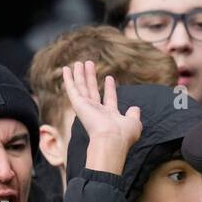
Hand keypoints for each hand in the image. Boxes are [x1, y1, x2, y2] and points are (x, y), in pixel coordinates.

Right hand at [61, 61, 141, 176]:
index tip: (109, 78)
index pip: (109, 99)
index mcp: (109, 116)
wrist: (112, 139)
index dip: (109, 88)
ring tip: (79, 62)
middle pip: (92, 90)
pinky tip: (66, 69)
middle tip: (89, 64)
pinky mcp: (78, 104)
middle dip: (91, 78)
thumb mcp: (134, 122)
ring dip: (80, 75)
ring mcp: (86, 107)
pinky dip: (68, 79)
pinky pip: (72, 89)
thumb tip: (135, 108)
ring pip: (81, 87)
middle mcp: (96, 111)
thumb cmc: (123, 134)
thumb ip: (134, 114)